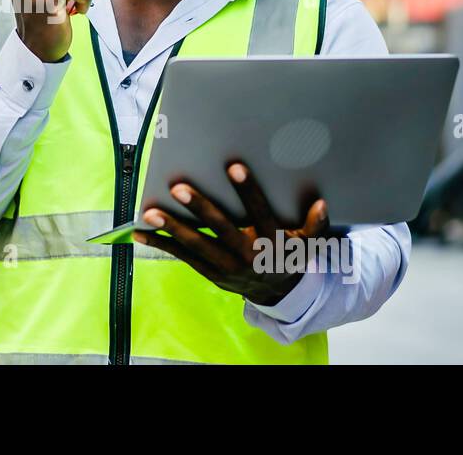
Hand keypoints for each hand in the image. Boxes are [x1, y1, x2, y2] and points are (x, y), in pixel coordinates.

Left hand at [133, 160, 329, 306]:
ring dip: (172, 229)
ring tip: (150, 213)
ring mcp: (227, 267)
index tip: (235, 167)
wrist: (280, 295)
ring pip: (197, 245)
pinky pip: (184, 258)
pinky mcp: (212, 274)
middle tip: (179, 188)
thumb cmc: (289, 256)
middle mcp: (247, 255)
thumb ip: (314, 224)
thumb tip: (321, 204)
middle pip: (221, 228)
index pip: (259, 211)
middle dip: (200, 208)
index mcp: (271, 241)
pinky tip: (141, 234)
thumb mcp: (307, 242)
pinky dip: (162, 246)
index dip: (248, 190)